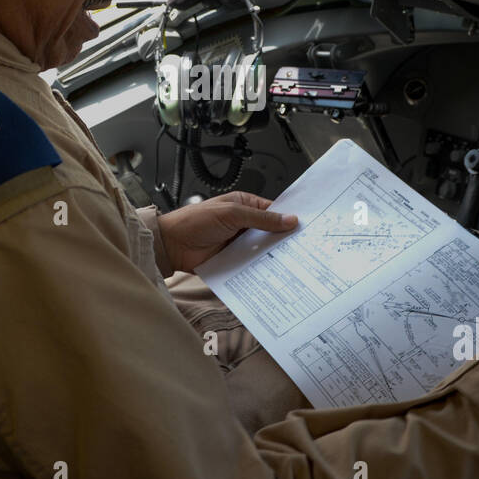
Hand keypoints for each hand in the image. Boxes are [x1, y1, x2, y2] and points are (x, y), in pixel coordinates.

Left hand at [157, 191, 297, 271]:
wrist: (171, 245)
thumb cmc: (195, 221)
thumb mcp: (232, 214)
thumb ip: (261, 218)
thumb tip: (289, 219)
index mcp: (244, 204)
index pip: (273, 210)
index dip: (288, 218)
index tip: (306, 227)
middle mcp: (243, 224)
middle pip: (270, 231)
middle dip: (284, 239)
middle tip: (306, 247)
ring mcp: (239, 243)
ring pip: (263, 250)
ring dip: (274, 255)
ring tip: (296, 263)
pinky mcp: (234, 261)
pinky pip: (252, 265)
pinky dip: (261, 268)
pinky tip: (276, 274)